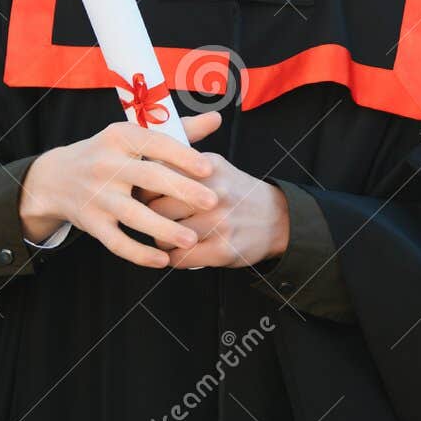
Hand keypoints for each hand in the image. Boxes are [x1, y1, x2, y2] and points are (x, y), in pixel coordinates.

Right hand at [19, 112, 221, 268]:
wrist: (56, 178)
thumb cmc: (110, 154)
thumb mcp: (135, 136)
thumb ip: (178, 131)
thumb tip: (217, 119)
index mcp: (121, 137)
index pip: (155, 144)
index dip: (182, 156)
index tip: (209, 169)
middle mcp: (106, 164)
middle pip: (148, 178)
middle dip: (181, 190)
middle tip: (212, 202)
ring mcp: (97, 195)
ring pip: (133, 214)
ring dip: (163, 228)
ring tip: (192, 239)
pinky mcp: (90, 222)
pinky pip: (116, 241)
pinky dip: (139, 253)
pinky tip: (163, 259)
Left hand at [145, 153, 289, 268]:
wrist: (277, 218)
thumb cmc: (236, 193)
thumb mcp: (214, 166)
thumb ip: (182, 163)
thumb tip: (143, 166)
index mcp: (207, 168)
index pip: (157, 177)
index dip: (145, 189)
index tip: (144, 196)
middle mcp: (213, 193)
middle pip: (156, 208)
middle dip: (149, 216)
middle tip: (153, 220)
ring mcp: (219, 222)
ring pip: (165, 235)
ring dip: (162, 239)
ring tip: (169, 236)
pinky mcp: (223, 249)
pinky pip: (180, 257)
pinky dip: (174, 257)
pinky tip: (181, 251)